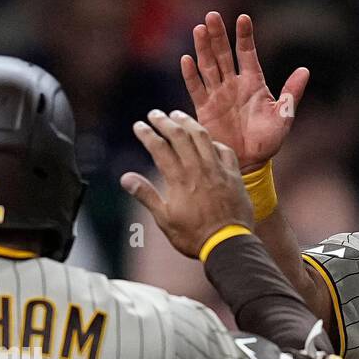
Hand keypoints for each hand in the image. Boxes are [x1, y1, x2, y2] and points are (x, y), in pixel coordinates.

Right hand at [120, 109, 252, 258]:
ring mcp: (217, 170)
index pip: (159, 148)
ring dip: (188, 123)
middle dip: (164, 122)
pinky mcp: (233, 175)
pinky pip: (224, 150)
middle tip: (155, 114)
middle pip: (179, 136)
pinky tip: (208, 140)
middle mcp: (198, 169)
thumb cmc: (193, 236)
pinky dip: (213, 142)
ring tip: (178, 115)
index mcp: (179, 180)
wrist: (227, 243)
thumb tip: (126, 178)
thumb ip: (146, 195)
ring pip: (202, 137)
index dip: (147, 134)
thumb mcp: (164, 219)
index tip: (139, 126)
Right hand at [180, 12, 308, 172]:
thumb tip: (305, 70)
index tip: (243, 18)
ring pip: (208, 66)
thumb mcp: (284, 116)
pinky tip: (186, 60)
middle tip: (211, 16)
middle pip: (223, 54)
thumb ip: (292, 93)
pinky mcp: (204, 109)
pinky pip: (196, 89)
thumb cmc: (269, 141)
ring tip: (198, 29)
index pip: (247, 53)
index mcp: (254, 82)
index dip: (245, 36)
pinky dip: (191, 75)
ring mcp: (218, 95)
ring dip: (203, 48)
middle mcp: (233, 84)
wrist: (249, 162)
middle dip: (218, 35)